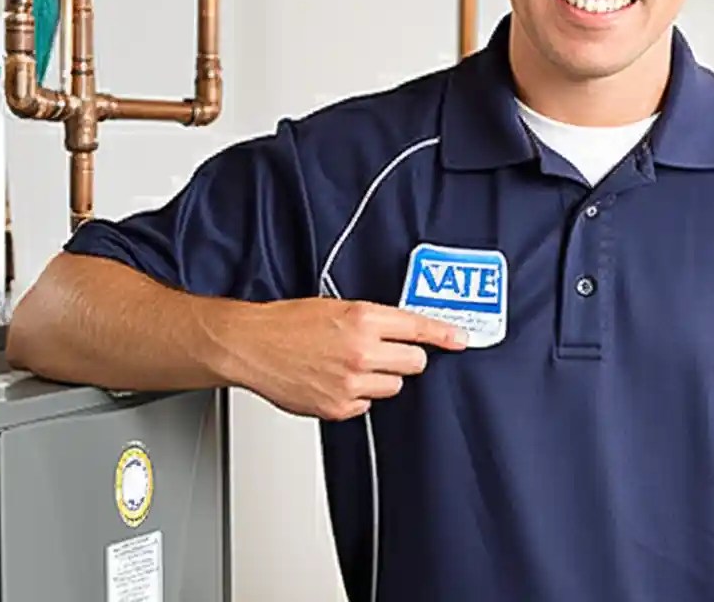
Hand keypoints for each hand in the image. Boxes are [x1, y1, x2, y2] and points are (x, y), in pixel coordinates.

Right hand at [215, 298, 467, 420]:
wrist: (252, 345)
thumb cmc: (287, 322)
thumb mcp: (336, 306)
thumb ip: (373, 319)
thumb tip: (403, 331)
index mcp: (364, 319)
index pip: (419, 328)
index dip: (445, 335)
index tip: (461, 340)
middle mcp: (362, 352)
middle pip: (414, 363)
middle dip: (405, 357)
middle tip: (384, 351)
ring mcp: (351, 383)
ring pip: (393, 387)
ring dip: (381, 378)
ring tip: (352, 366)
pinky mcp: (338, 407)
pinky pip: (366, 405)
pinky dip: (357, 396)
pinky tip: (335, 380)